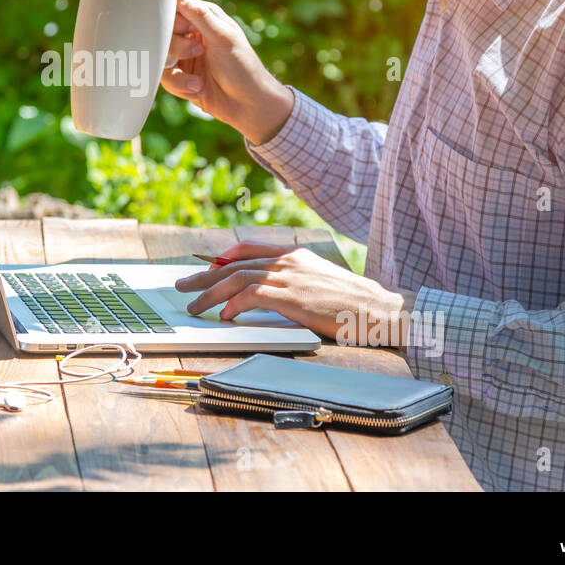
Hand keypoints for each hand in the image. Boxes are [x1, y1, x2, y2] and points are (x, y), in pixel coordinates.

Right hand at [159, 0, 293, 144]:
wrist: (250, 105)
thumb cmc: (243, 67)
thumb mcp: (223, 37)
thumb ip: (198, 15)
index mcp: (203, 18)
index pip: (173, 6)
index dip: (172, 16)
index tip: (185, 29)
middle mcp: (190, 35)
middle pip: (161, 32)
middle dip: (177, 47)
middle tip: (197, 52)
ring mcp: (184, 57)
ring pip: (160, 57)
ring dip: (179, 72)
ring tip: (199, 82)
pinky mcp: (181, 78)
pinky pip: (165, 79)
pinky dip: (181, 86)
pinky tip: (199, 90)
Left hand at [175, 240, 416, 346]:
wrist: (381, 309)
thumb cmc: (354, 303)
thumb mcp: (320, 282)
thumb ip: (294, 281)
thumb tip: (268, 293)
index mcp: (294, 254)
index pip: (248, 249)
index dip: (222, 258)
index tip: (205, 268)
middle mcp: (288, 261)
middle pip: (234, 264)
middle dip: (204, 276)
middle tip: (183, 287)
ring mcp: (289, 277)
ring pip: (237, 278)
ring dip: (210, 294)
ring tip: (194, 307)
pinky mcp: (292, 296)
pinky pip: (251, 295)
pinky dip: (233, 305)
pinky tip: (224, 316)